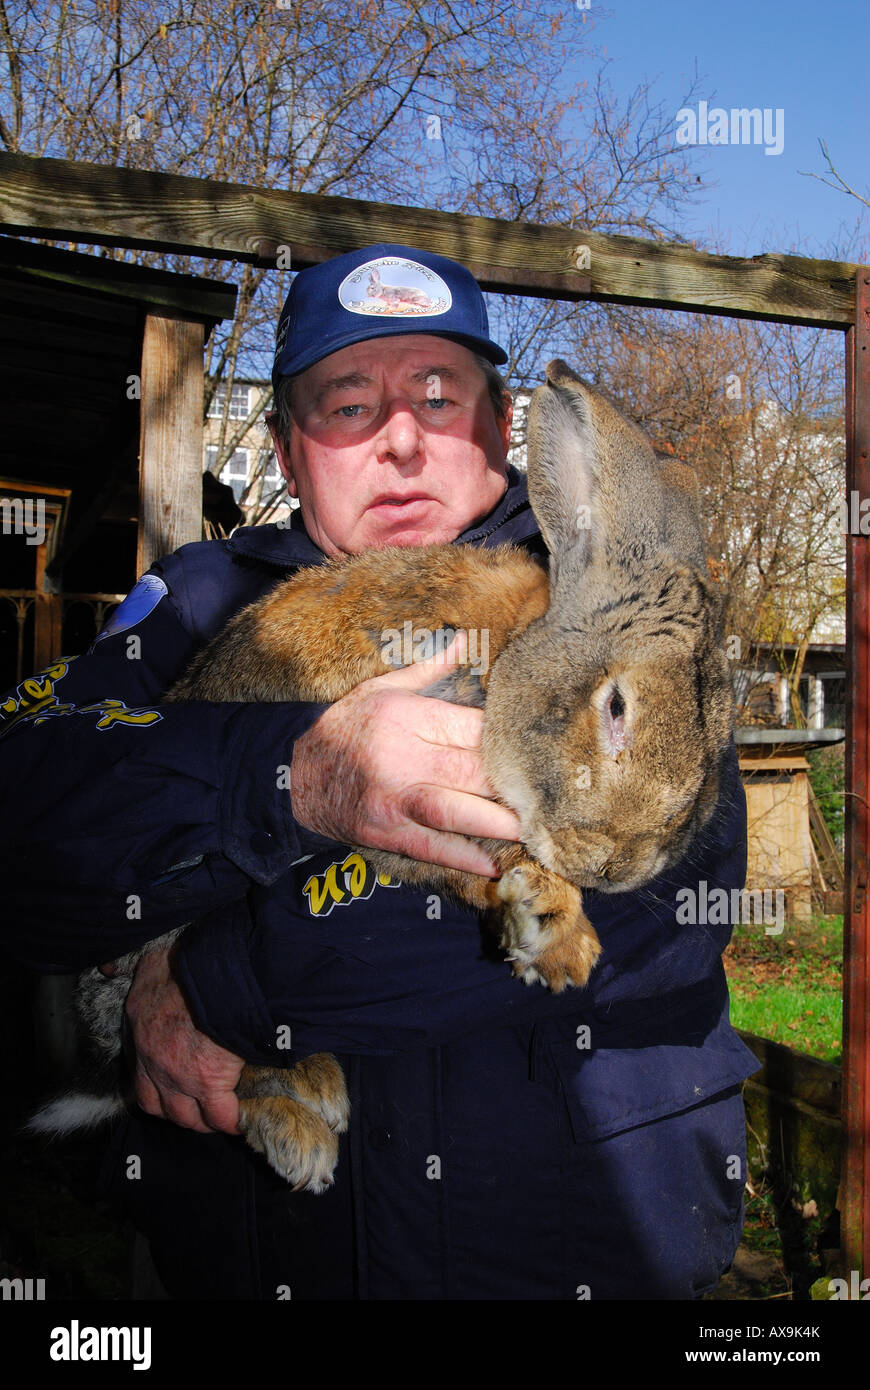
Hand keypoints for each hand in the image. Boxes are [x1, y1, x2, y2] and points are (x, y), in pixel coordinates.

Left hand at [124, 944, 243, 1133]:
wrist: (212, 978)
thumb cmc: (187, 967)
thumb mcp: (154, 964)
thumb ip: (147, 971)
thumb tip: (132, 966)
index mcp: (139, 1031)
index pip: (138, 1072)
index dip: (154, 1084)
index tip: (169, 1086)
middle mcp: (152, 1061)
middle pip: (156, 1104)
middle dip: (173, 1111)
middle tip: (191, 1109)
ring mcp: (179, 1077)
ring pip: (184, 1117)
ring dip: (199, 1121)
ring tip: (214, 1118)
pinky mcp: (208, 1084)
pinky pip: (220, 1115)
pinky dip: (229, 1122)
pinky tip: (239, 1122)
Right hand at [289, 635, 522, 877]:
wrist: (293, 774)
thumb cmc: (345, 726)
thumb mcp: (382, 688)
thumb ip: (430, 670)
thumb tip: (466, 642)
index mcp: (406, 716)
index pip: (471, 728)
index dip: (506, 744)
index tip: (536, 754)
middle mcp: (402, 756)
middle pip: (471, 770)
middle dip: (511, 785)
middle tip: (549, 795)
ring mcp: (394, 798)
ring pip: (455, 810)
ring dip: (498, 823)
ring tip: (533, 830)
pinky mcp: (386, 832)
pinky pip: (432, 847)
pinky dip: (464, 857)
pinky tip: (494, 865)